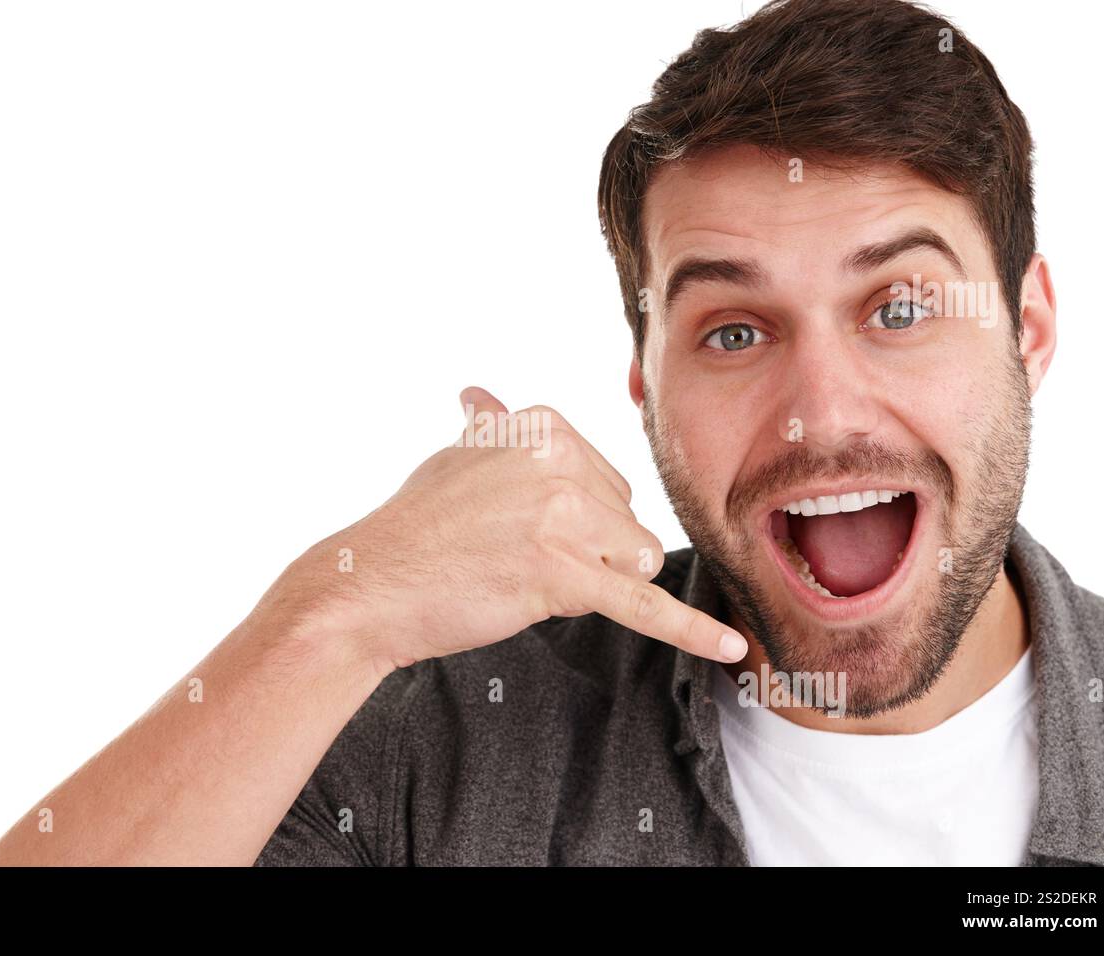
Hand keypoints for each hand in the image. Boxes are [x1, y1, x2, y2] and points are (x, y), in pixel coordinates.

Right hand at [264, 386, 747, 673]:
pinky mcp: (563, 576)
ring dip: (591, 582)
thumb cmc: (413, 529)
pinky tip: (733, 646)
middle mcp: (559, 461)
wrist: (370, 586)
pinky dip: (690, 630)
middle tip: (511, 557)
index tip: (523, 530)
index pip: (608, 482)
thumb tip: (478, 395)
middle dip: (584, 553)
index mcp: (544, 426)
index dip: (574, 521)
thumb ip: (489, 429)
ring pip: (632, 560)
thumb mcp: (455, 459)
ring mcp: (564, 517)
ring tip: (525, 578)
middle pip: (624, 521)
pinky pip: (641, 606)